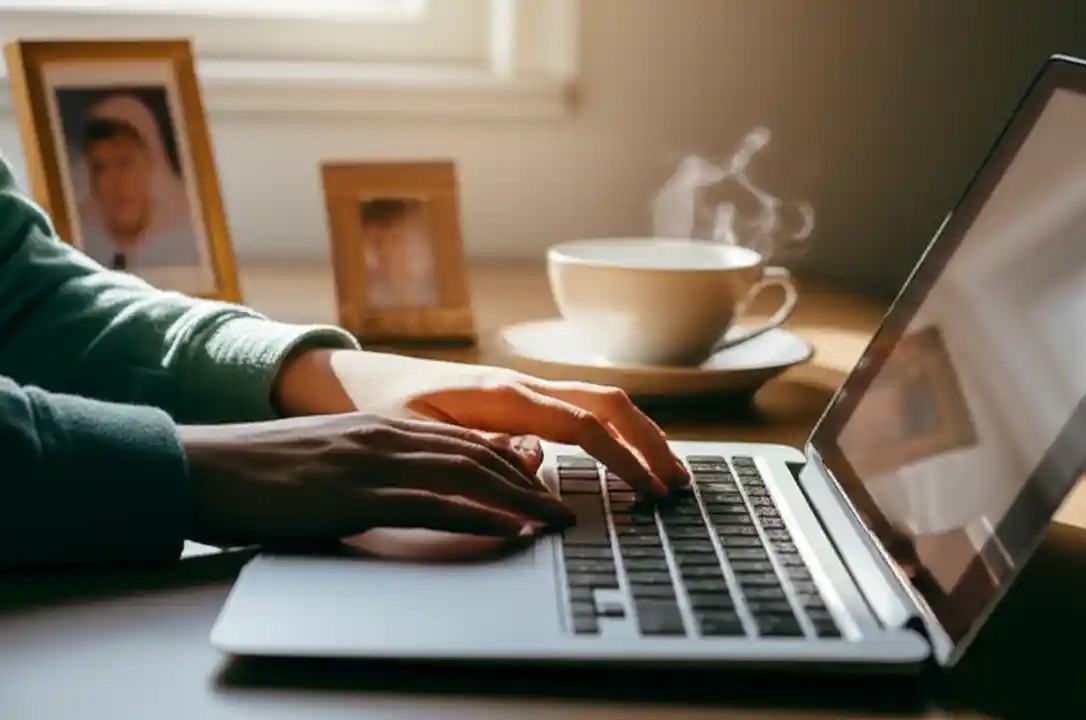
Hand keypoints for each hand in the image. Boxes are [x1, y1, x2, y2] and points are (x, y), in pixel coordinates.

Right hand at [179, 413, 573, 545]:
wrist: (203, 467)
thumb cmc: (260, 474)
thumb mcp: (329, 466)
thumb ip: (373, 474)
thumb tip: (407, 498)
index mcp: (382, 427)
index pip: (463, 442)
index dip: (510, 464)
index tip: (540, 487)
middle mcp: (388, 435)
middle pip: (479, 454)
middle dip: (528, 483)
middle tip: (563, 509)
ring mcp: (375, 459)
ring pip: (468, 474)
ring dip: (519, 499)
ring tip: (553, 522)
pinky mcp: (359, 490)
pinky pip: (434, 502)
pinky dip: (479, 515)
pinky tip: (508, 528)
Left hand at [273, 350, 689, 495]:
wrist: (356, 380)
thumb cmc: (382, 409)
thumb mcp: (417, 439)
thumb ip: (476, 451)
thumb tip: (536, 461)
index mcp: (501, 394)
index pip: (580, 424)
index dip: (620, 457)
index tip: (649, 490)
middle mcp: (522, 386)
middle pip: (607, 403)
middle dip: (649, 442)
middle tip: (678, 484)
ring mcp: (526, 391)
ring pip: (601, 403)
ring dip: (639, 435)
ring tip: (669, 473)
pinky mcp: (523, 402)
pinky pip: (583, 412)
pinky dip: (616, 434)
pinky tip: (629, 460)